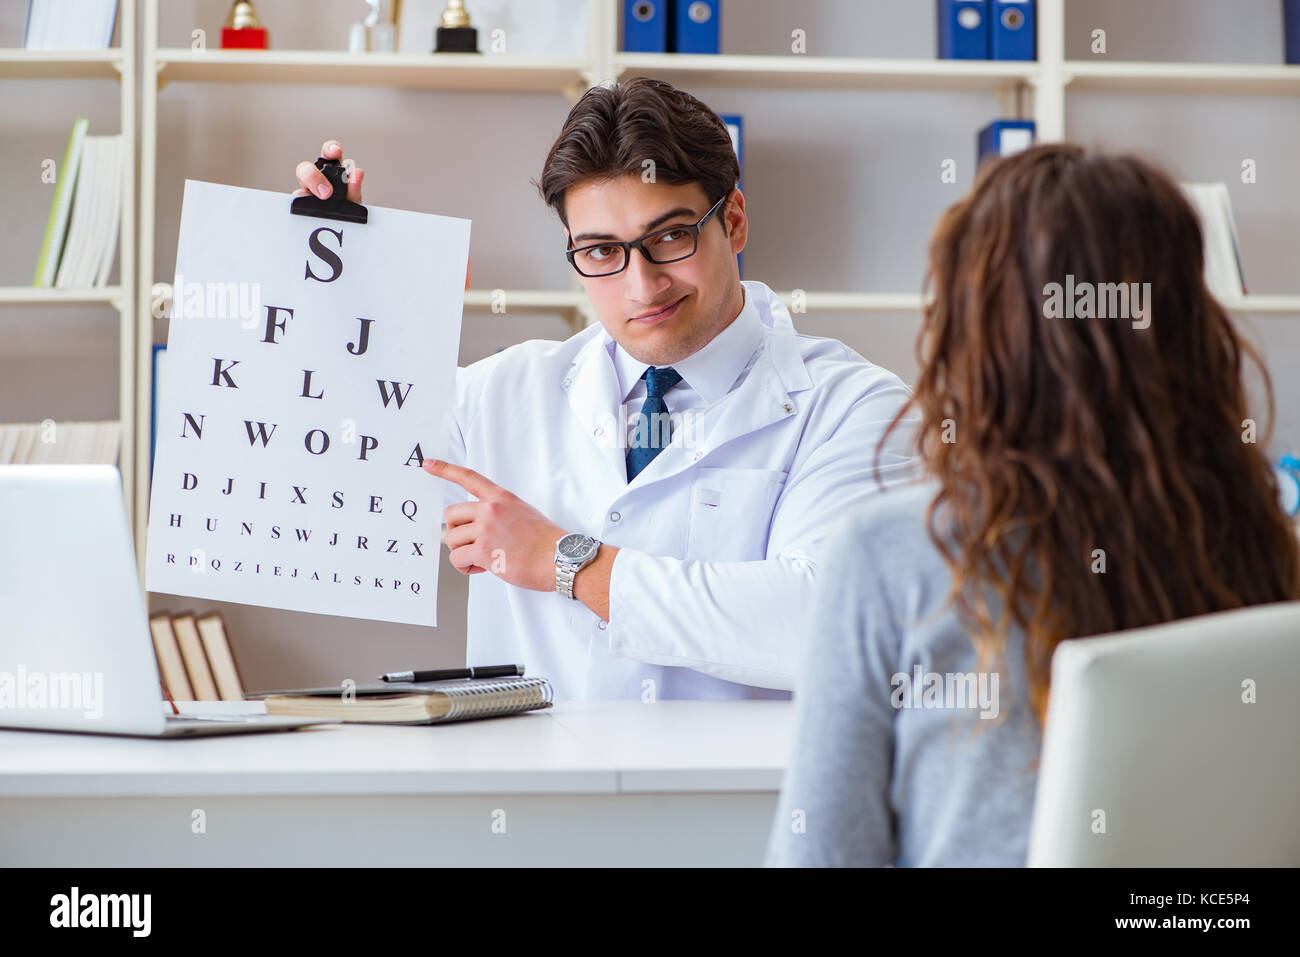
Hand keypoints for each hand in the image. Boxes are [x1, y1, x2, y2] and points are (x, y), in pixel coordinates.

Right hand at [291, 140, 470, 288]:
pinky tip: (306, 218)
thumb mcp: (355, 204)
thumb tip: (357, 173)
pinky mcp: (299, 213)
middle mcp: (315, 183)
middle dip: (313, 176)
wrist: (345, 240)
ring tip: (318, 205)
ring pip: (298, 190)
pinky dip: (299, 211)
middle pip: (305, 170)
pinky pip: (295, 210)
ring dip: (305, 197)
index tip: (336, 152)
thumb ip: (355, 189)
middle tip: (326, 193)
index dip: (330, 150)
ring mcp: (305, 198)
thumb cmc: (349, 216)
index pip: (328, 156)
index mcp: (332, 174)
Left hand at [424, 459, 566, 592]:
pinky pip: (457, 559)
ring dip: (461, 553)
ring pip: (451, 540)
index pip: (469, 478)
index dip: (445, 469)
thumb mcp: (523, 514)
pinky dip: (466, 568)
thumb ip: (499, 514)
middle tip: (470, 544)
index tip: (428, 464)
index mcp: (501, 498)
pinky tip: (483, 568)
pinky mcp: (484, 551)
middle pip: (450, 515)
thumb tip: (477, 528)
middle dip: (455, 532)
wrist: (560, 559)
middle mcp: (491, 510)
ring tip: (482, 560)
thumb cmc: (545, 542)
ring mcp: (486, 529)